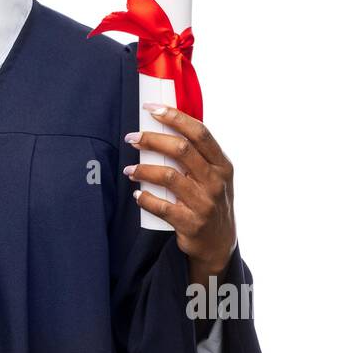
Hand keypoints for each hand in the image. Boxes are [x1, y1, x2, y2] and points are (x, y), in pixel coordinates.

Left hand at [124, 106, 236, 280]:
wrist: (218, 243)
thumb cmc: (210, 201)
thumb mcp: (214, 176)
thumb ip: (196, 155)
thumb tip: (162, 127)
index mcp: (222, 165)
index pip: (199, 133)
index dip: (175, 117)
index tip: (152, 108)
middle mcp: (216, 182)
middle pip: (181, 150)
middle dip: (152, 139)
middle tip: (132, 138)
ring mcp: (204, 203)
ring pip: (168, 176)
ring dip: (143, 169)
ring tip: (129, 169)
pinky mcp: (190, 223)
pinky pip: (161, 207)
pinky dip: (145, 198)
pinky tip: (137, 194)